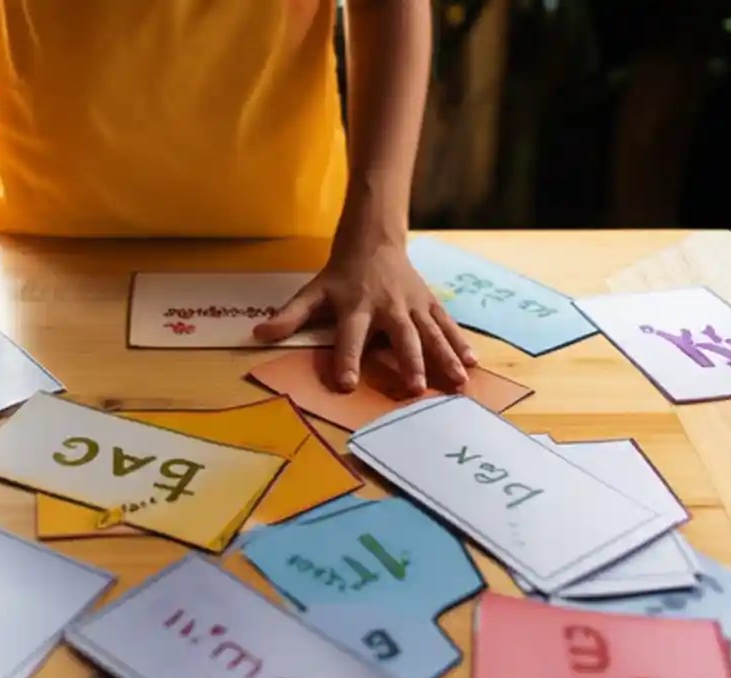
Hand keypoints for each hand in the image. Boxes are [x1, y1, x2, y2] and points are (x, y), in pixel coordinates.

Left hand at [254, 240, 475, 392]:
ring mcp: (412, 305)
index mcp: (356, 307)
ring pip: (431, 333)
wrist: (374, 236)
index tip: (347, 384)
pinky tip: (472, 363)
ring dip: (444, 357)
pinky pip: (446, 324)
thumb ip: (289, 316)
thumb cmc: (341, 272)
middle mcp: (388, 307)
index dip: (347, 359)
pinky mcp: (429, 302)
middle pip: (400, 337)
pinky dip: (460, 342)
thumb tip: (258, 334)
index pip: (350, 336)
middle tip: (415, 388)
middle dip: (408, 362)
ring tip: (456, 383)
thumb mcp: (313, 291)